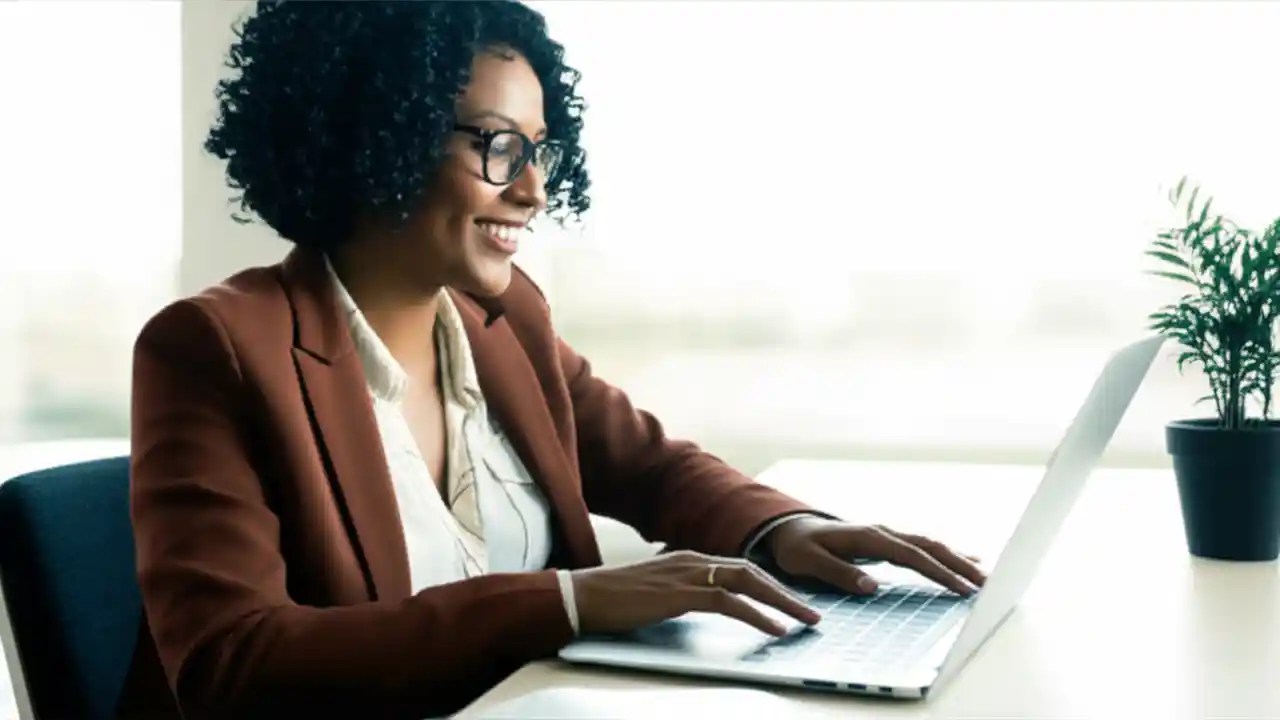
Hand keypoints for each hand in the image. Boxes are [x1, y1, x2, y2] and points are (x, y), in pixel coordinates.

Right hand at [571, 551, 821, 636]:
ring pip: (748, 581)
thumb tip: (702, 605)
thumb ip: (682, 594)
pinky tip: (774, 628)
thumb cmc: (613, 600)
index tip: (791, 600)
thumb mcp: (656, 593)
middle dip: (786, 590)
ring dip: (782, 601)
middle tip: (812, 612)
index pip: (739, 567)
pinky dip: (757, 614)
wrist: (583, 596)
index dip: (770, 583)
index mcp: (688, 560)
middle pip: (752, 571)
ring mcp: (687, 574)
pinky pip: (728, 601)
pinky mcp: (680, 593)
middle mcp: (692, 560)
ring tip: (805, 620)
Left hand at [766, 517, 986, 596]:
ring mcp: (885, 535)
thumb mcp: (808, 562)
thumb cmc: (797, 548)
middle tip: (988, 585)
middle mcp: (882, 532)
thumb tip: (873, 586)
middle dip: (959, 564)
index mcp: (867, 537)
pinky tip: (964, 562)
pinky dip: (944, 555)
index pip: (911, 555)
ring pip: (929, 545)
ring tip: (984, 577)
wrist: (787, 528)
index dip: (938, 571)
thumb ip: (838, 572)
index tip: (962, 588)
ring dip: (956, 559)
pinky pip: (921, 547)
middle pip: (929, 547)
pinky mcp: (885, 542)